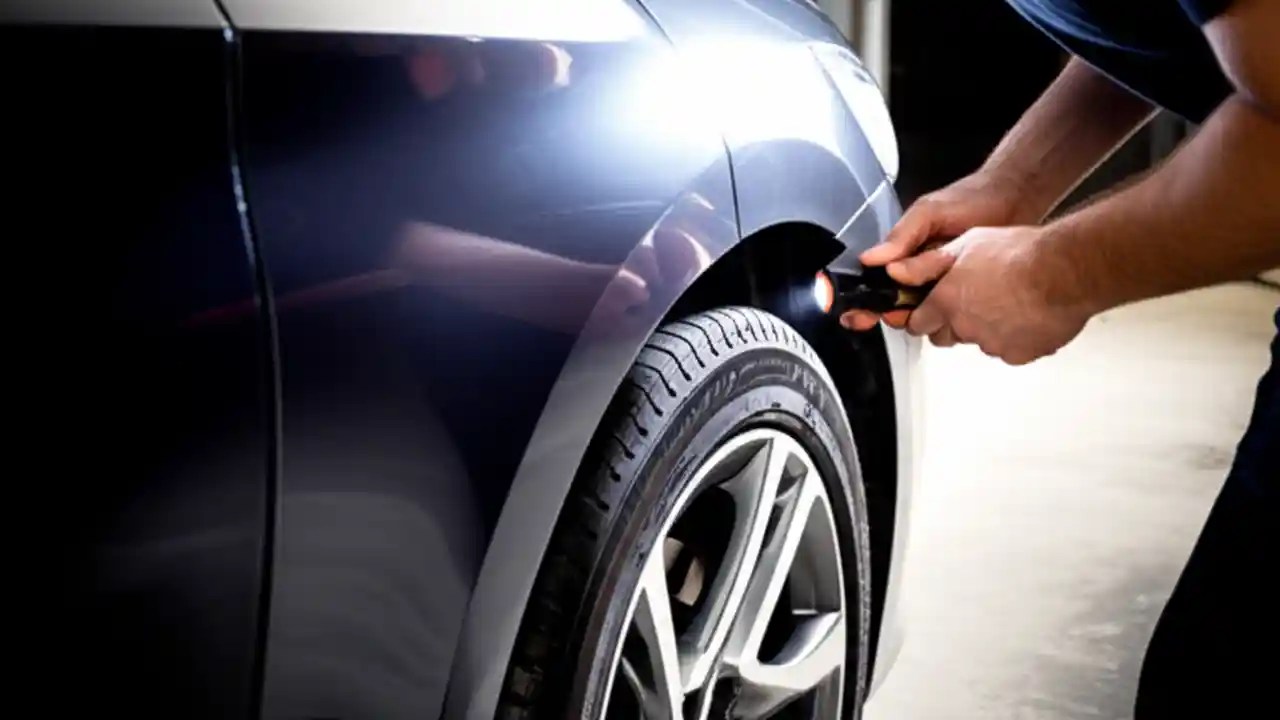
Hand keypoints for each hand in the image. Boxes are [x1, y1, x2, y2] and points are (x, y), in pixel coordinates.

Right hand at [842, 169, 1039, 330]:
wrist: (1014, 199)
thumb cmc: (970, 199)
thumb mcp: (928, 213)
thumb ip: (901, 236)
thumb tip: (870, 259)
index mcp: (902, 254)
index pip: (876, 283)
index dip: (865, 302)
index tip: (860, 315)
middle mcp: (919, 272)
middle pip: (896, 304)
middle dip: (891, 314)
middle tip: (899, 316)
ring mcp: (942, 284)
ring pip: (923, 312)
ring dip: (920, 319)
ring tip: (926, 316)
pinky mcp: (965, 292)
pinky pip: (950, 311)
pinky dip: (947, 318)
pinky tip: (950, 320)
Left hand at [890, 226, 1091, 364]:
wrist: (1065, 271)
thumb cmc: (1018, 253)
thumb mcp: (965, 245)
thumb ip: (925, 264)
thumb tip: (893, 272)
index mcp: (946, 302)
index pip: (918, 323)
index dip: (923, 316)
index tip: (930, 309)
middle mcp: (964, 327)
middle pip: (945, 336)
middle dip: (952, 323)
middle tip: (973, 300)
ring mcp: (992, 344)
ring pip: (979, 342)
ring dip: (986, 327)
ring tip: (1008, 301)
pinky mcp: (1018, 354)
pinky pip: (1009, 350)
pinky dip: (1015, 337)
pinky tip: (1027, 314)